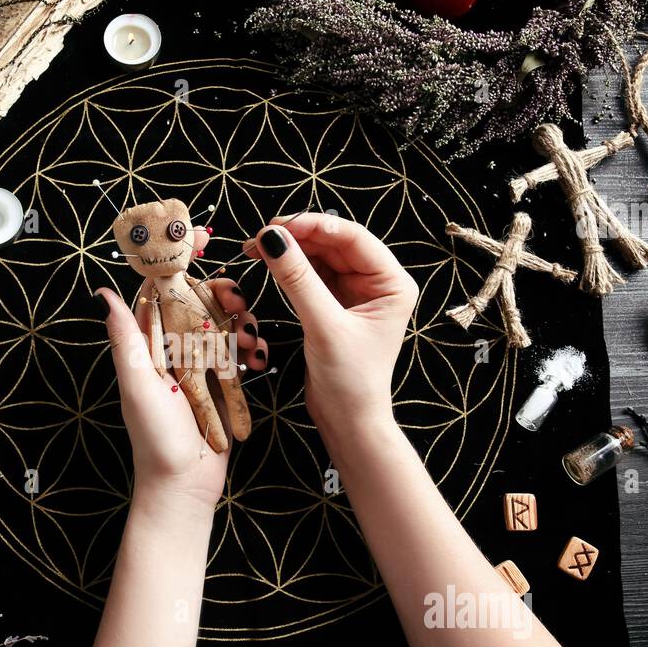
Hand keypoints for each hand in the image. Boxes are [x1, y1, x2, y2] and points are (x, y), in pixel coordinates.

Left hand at [94, 281, 267, 509]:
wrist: (185, 486)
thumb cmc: (156, 440)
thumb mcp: (138, 385)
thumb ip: (126, 339)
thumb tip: (101, 294)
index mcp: (148, 348)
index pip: (162, 296)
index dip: (180, 272)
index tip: (203, 256)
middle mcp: (173, 353)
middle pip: (199, 306)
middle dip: (222, 297)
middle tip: (237, 302)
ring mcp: (201, 369)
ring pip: (224, 327)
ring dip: (241, 324)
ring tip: (249, 339)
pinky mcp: (224, 386)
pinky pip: (240, 356)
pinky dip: (251, 351)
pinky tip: (257, 358)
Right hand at [245, 213, 417, 440]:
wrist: (348, 421)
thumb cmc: (350, 380)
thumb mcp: (323, 326)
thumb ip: (298, 280)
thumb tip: (272, 238)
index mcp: (392, 283)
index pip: (353, 238)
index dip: (315, 225)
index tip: (279, 225)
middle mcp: (378, 282)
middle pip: (334, 243)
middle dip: (298, 236)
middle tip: (260, 235)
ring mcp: (355, 292)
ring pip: (320, 256)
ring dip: (290, 250)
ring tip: (256, 247)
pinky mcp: (335, 304)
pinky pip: (311, 274)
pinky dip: (289, 267)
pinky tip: (268, 261)